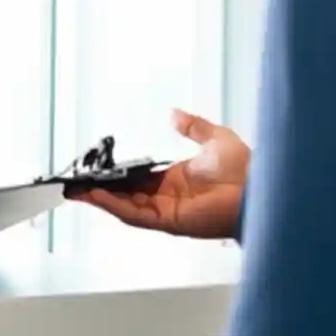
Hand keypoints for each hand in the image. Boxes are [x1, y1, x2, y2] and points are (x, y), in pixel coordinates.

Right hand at [67, 109, 249, 238]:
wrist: (262, 189)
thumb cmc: (247, 169)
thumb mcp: (215, 138)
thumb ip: (193, 127)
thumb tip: (174, 114)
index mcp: (175, 180)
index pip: (135, 179)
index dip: (113, 174)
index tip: (93, 168)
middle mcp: (168, 198)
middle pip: (123, 195)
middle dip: (97, 189)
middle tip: (73, 182)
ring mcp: (167, 211)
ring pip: (124, 206)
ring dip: (99, 199)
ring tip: (75, 190)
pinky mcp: (170, 221)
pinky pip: (136, 215)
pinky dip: (115, 206)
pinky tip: (97, 196)